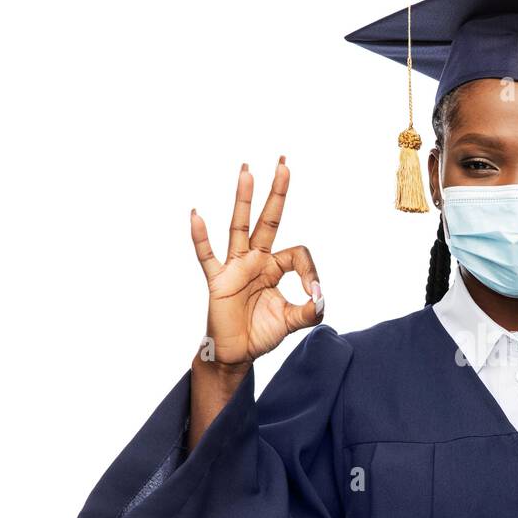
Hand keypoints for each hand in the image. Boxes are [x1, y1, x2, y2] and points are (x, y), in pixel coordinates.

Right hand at [190, 157, 322, 372]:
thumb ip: (310, 311)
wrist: (236, 354)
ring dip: (243, 199)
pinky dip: (201, 237)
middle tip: (284, 163)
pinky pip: (207, 255)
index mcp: (274, 267)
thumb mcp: (292, 322)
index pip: (297, 252)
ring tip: (247, 171)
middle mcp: (255, 261)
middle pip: (267, 220)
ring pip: (239, 227)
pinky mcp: (218, 281)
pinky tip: (196, 214)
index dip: (309, 270)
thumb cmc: (261, 333)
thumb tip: (321, 299)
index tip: (313, 292)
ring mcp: (235, 267)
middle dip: (277, 193)